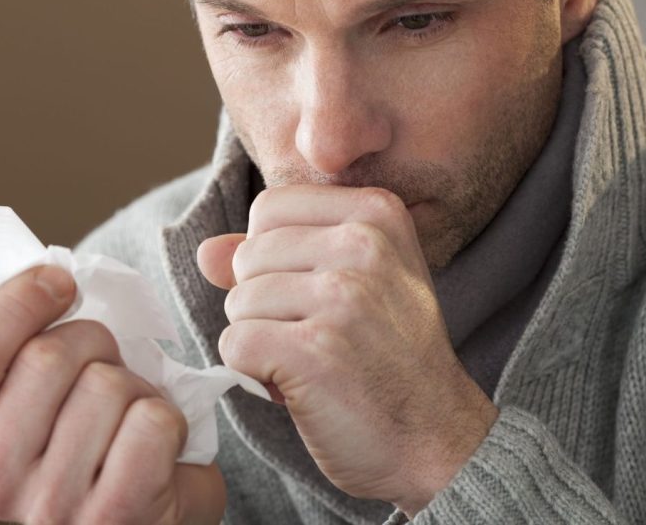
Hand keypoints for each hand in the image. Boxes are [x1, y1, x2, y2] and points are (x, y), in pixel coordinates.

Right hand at [0, 265, 224, 523]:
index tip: (59, 281)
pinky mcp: (117, 514)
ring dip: (134, 385)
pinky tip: (156, 443)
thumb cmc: (82, 436)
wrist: (144, 509)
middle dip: (92, 342)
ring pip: (106, 386)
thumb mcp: (23, 388)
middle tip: (103, 365)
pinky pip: (151, 422)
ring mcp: (52, 507)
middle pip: (46, 358)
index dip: (18, 301)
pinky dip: (168, 418)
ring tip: (127, 413)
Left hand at [197, 186, 497, 514]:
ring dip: (261, 342)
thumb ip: (280, 255)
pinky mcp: (313, 351)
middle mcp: (363, 244)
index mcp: (377, 213)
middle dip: (264, 304)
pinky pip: (235, 344)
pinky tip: (298, 386)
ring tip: (312, 362)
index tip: (314, 294)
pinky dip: (254, 373)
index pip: (269, 207)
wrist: (438, 438)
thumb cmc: (392, 360)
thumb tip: (206, 251)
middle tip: (318, 338)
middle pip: (249, 255)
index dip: (270, 256)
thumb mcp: (356, 283)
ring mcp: (341, 297)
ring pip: (238, 302)